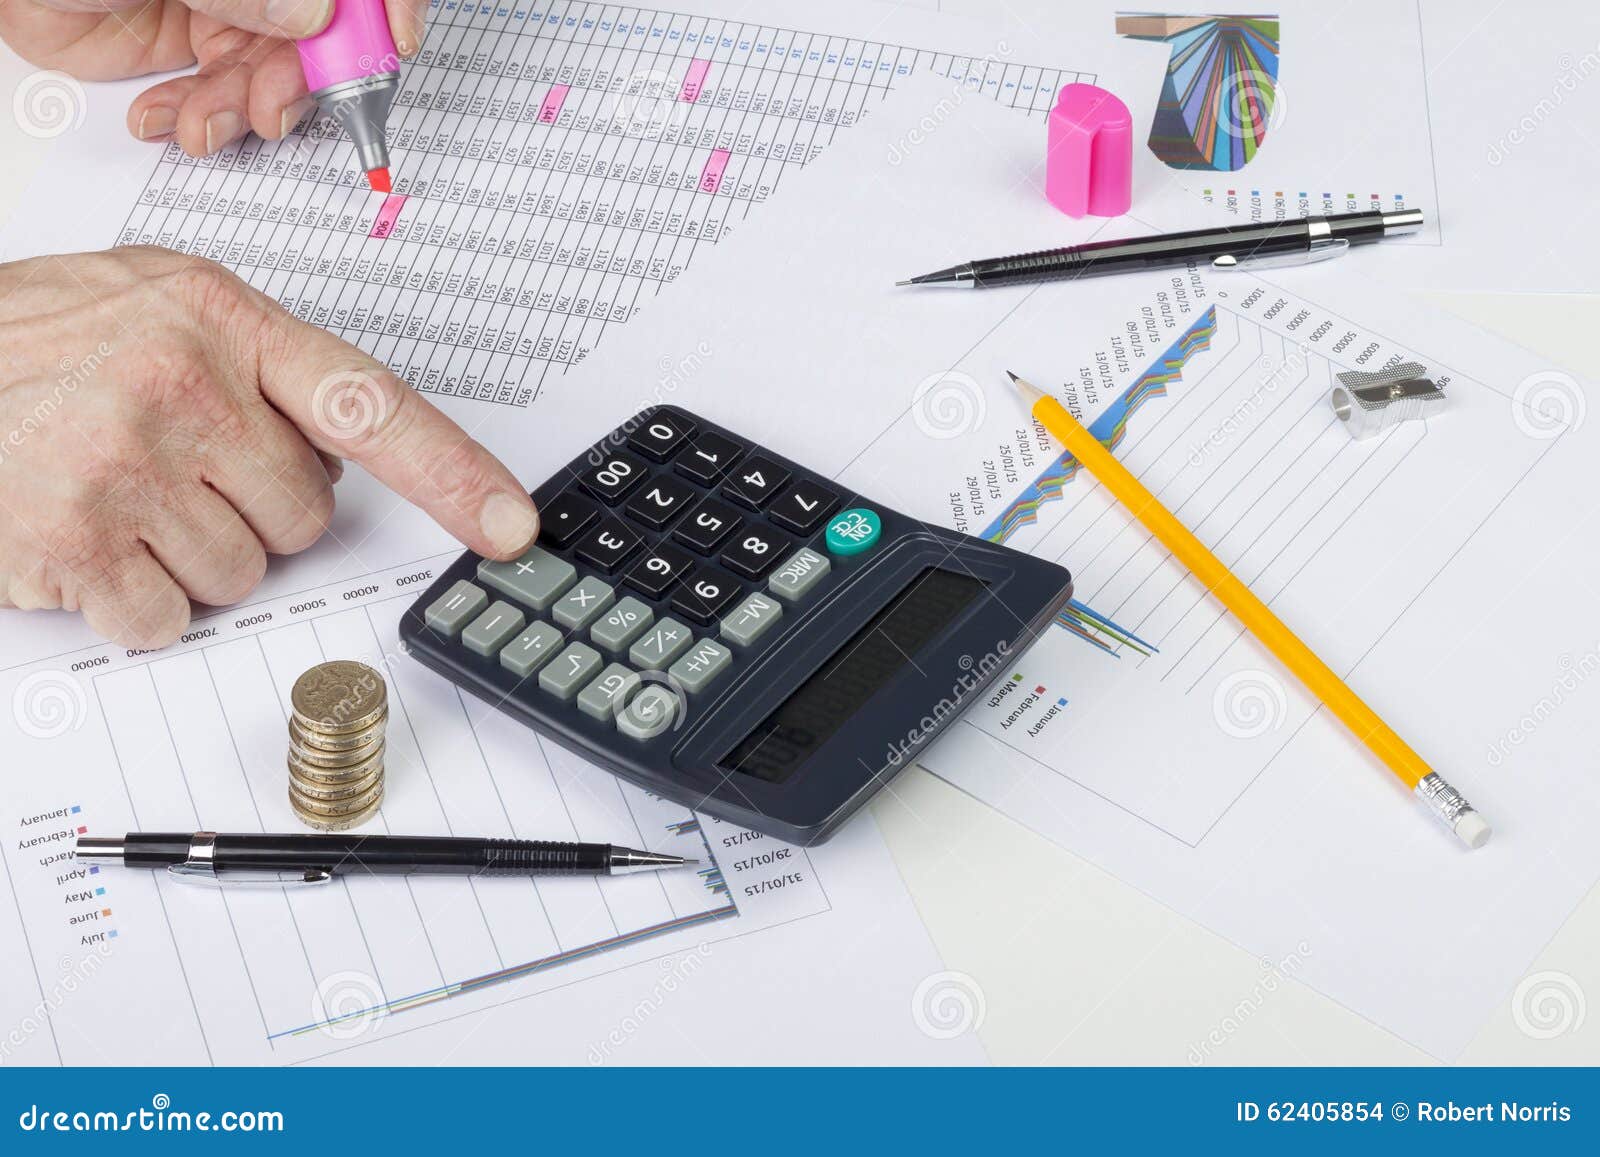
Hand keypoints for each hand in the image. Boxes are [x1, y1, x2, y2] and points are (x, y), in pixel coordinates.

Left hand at [0, 0, 424, 155]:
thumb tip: (315, 13)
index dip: (385, 8)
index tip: (394, 45)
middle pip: (325, 37)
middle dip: (299, 81)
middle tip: (270, 108)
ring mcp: (227, 12)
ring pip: (274, 77)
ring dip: (240, 112)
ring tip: (201, 122)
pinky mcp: (192, 53)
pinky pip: (223, 99)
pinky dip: (200, 120)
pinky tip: (168, 117)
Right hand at [0, 247, 538, 646]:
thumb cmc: (27, 342)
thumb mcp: (150, 304)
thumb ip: (256, 363)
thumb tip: (343, 447)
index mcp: (219, 318)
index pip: (370, 404)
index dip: (453, 474)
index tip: (512, 527)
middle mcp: (182, 385)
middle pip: (305, 515)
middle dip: (253, 511)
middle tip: (171, 467)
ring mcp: (127, 466)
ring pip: (242, 576)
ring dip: (189, 557)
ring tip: (115, 493)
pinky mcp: (75, 544)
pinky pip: (168, 620)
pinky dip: (132, 603)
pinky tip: (84, 540)